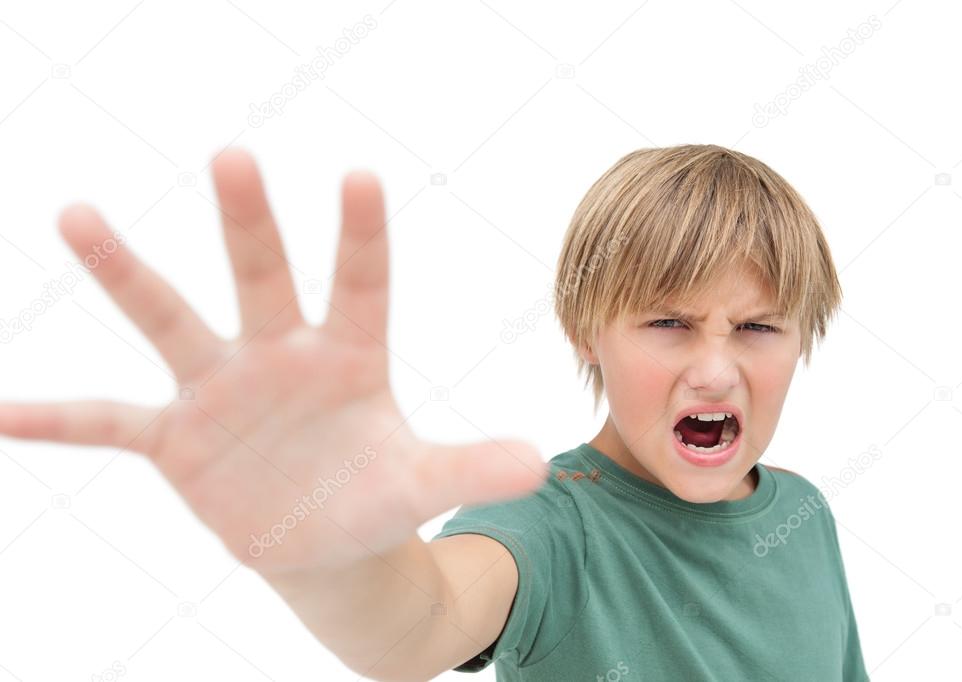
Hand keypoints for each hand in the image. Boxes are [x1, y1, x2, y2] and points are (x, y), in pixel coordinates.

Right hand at [0, 148, 546, 575]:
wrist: (326, 538)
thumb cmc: (377, 494)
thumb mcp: (423, 483)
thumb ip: (471, 467)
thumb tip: (540, 469)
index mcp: (350, 355)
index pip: (361, 283)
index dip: (360, 235)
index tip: (360, 175)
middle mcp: (279, 354)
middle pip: (261, 275)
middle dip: (248, 221)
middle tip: (234, 154)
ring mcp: (221, 390)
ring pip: (171, 319)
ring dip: (126, 272)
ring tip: (77, 212)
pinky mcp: (177, 438)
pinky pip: (108, 422)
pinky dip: (58, 419)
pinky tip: (1, 411)